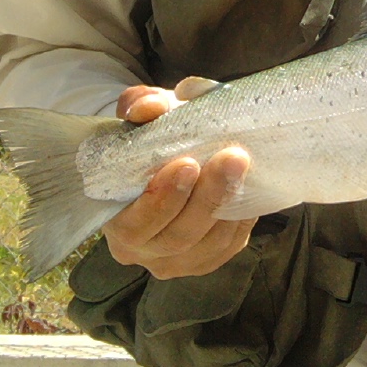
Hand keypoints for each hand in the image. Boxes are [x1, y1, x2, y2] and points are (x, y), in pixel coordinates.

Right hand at [101, 84, 255, 278]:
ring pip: (208, 244)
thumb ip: (139, 106)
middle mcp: (144, 250)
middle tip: (231, 158)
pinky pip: (229, 245)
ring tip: (244, 167)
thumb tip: (150, 106)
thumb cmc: (148, 142)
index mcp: (116, 222)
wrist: (165, 160)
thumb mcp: (140, 118)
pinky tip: (250, 189)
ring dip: (229, 206)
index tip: (188, 163)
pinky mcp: (208, 259)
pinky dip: (241, 219)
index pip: (135, 224)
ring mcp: (178, 261)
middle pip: (178, 236)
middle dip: (207, 197)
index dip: (162, 199)